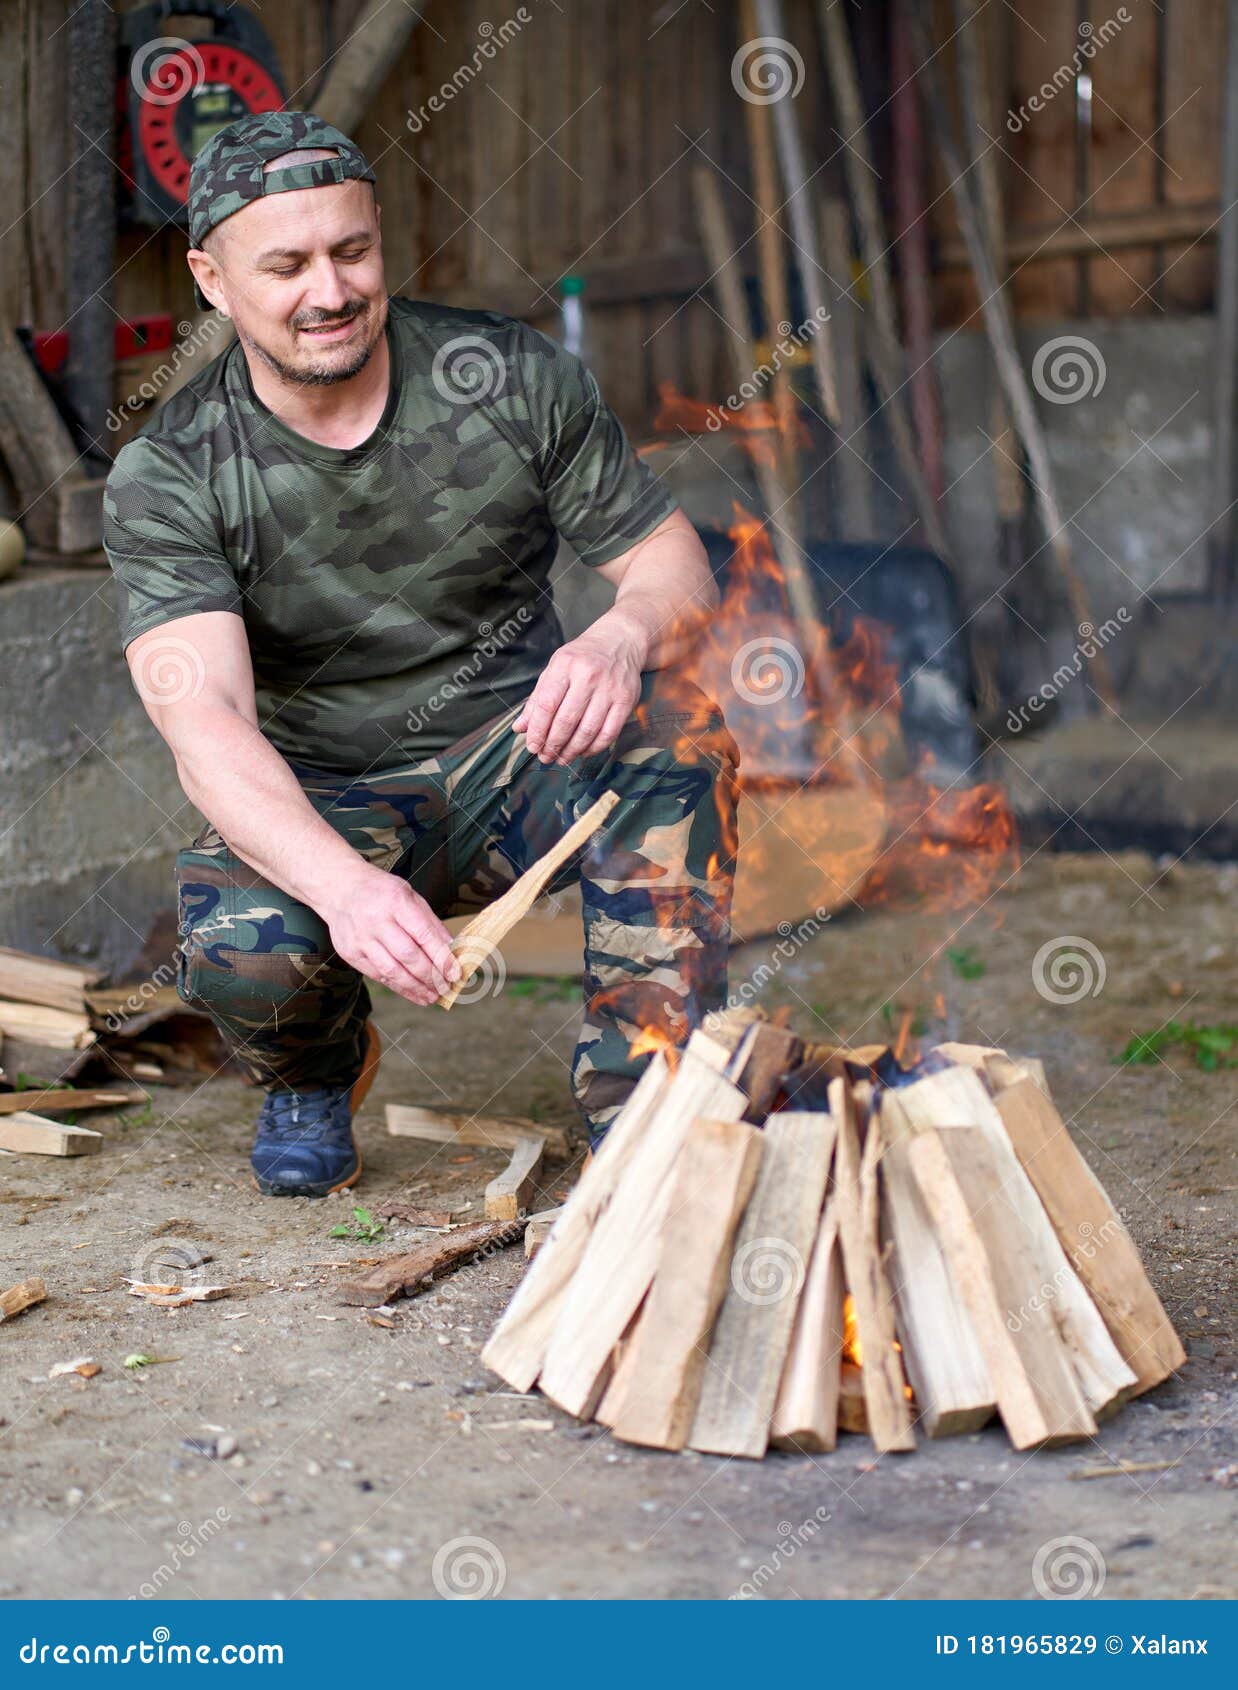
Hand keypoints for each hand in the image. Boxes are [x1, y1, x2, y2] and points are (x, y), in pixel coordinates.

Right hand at [319, 863, 459, 1005]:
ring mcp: (360, 939)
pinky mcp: (351, 954)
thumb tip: (452, 950)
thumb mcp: (411, 896)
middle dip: (430, 976)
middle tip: (446, 988)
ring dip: (415, 987)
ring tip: (432, 996)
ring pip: (392, 970)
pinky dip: (398, 987)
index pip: (423, 935)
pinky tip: (413, 993)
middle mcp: (376, 921)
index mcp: (396, 902)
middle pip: (408, 956)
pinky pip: (378, 975)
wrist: (339, 889)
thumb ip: (431, 923)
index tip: (455, 973)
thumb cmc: (381, 892)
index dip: (441, 957)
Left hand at [512, 618, 645, 764]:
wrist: (621, 641)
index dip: (537, 731)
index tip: (532, 746)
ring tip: (562, 758)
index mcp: (565, 665)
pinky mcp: (626, 700)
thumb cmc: (583, 657)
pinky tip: (583, 751)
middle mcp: (588, 676)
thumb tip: (520, 727)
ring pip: (588, 731)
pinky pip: (608, 733)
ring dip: (572, 750)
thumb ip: (537, 699)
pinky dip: (594, 748)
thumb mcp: (555, 668)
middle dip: (553, 745)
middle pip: (566, 721)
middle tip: (546, 757)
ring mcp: (609, 689)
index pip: (546, 705)